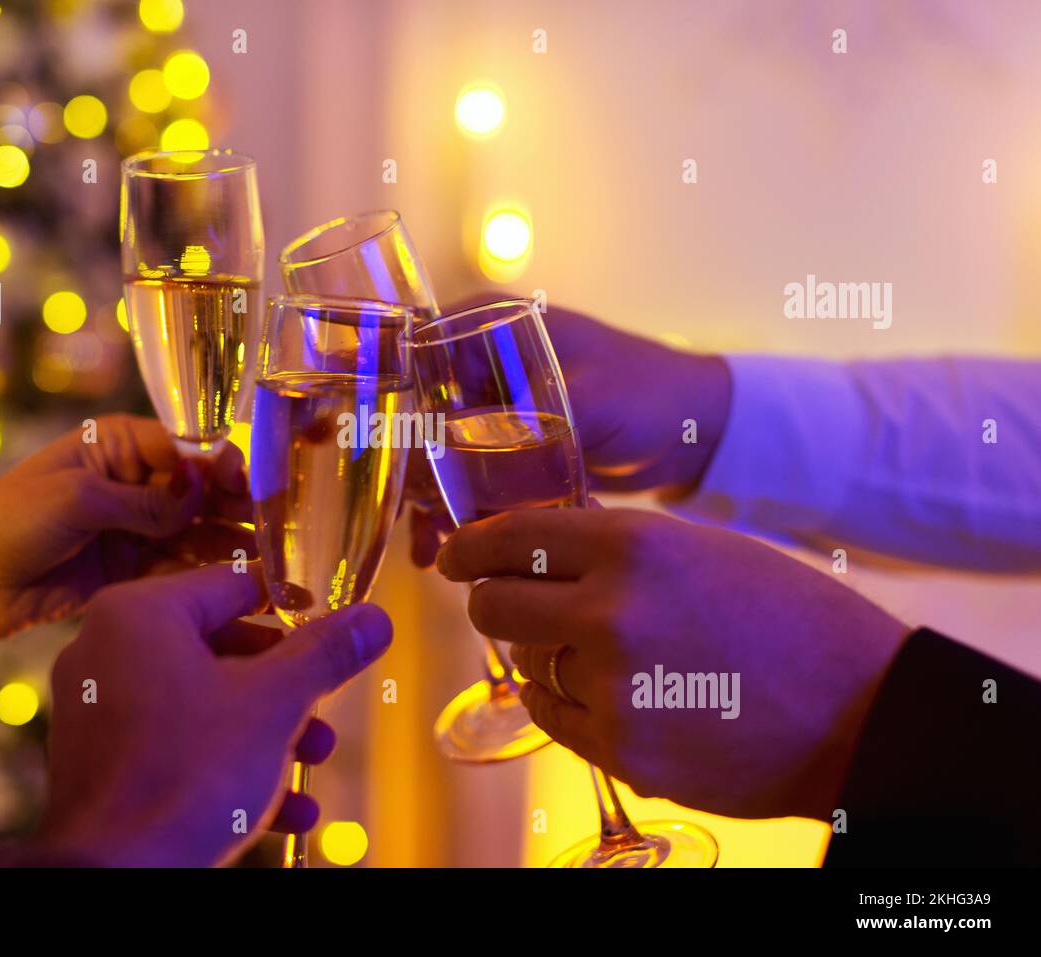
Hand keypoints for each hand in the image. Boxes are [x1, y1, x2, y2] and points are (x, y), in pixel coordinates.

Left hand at [0, 414, 252, 644]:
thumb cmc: (11, 520)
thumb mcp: (80, 500)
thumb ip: (146, 501)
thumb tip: (202, 492)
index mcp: (121, 447)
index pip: (188, 449)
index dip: (222, 467)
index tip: (249, 487)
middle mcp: (136, 483)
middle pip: (202, 491)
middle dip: (236, 507)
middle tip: (273, 529)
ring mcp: (136, 527)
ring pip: (198, 531)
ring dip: (230, 544)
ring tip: (268, 562)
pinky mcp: (133, 569)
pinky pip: (181, 567)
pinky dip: (207, 575)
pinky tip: (237, 584)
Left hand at [25, 563, 392, 866]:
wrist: (113, 877)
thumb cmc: (186, 776)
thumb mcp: (274, 704)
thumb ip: (325, 654)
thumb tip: (375, 618)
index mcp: (141, 614)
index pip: (236, 585)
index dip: (294, 607)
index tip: (333, 630)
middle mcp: (107, 649)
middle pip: (222, 646)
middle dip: (286, 686)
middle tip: (326, 708)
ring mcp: (97, 708)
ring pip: (203, 702)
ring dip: (268, 731)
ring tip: (314, 760)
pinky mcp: (100, 762)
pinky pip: (175, 745)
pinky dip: (228, 765)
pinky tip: (286, 808)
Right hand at [407, 298, 732, 565]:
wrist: (697, 430)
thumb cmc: (649, 395)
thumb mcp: (581, 405)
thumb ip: (516, 429)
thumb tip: (445, 467)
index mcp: (488, 322)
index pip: (408, 352)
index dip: (383, 399)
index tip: (365, 448)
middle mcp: (479, 355)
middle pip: (413, 409)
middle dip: (405, 470)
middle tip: (407, 520)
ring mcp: (490, 402)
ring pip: (432, 449)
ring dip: (428, 499)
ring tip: (431, 552)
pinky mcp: (505, 443)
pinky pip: (463, 474)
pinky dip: (456, 509)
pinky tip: (448, 549)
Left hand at [435, 508, 908, 819]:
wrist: (865, 711)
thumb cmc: (790, 619)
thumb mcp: (702, 550)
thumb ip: (614, 548)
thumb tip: (537, 550)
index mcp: (634, 545)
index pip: (512, 536)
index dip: (472, 546)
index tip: (456, 555)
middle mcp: (610, 611)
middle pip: (493, 603)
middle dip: (491, 600)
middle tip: (506, 602)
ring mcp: (610, 686)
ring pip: (524, 663)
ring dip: (544, 654)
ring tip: (608, 654)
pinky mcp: (620, 749)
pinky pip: (553, 716)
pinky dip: (565, 701)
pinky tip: (608, 692)